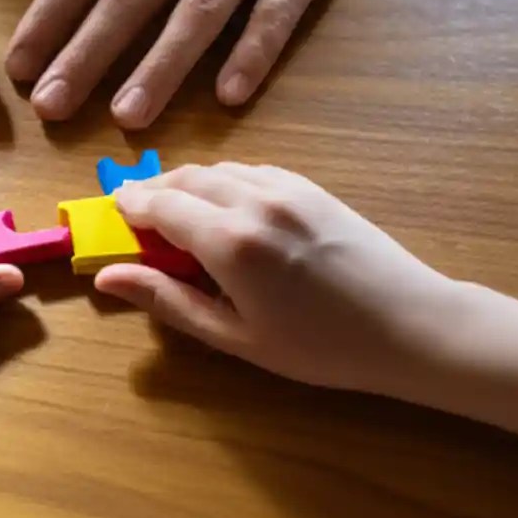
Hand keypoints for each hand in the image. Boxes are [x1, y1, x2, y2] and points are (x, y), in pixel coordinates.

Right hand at [96, 164, 457, 395]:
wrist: (408, 324)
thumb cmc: (319, 347)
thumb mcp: (235, 336)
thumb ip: (168, 301)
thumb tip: (108, 276)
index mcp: (230, 241)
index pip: (160, 205)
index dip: (129, 206)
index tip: (111, 214)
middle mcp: (254, 201)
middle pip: (185, 178)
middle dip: (154, 191)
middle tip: (137, 217)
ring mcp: (287, 188)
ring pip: (219, 170)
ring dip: (189, 185)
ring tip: (180, 217)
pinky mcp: (312, 187)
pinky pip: (253, 171)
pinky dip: (226, 182)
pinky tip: (228, 211)